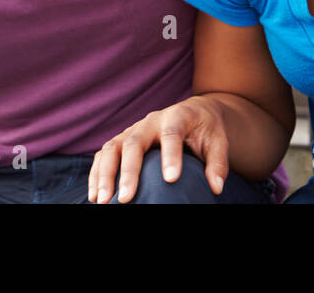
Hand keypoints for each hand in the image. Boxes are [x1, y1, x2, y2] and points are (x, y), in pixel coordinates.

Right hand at [87, 96, 228, 202]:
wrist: (194, 112)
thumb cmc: (206, 129)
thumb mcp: (218, 141)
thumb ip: (217, 162)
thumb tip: (215, 188)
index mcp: (177, 116)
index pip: (172, 134)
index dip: (171, 156)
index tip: (171, 179)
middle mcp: (151, 121)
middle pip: (134, 142)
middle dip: (128, 172)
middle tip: (125, 199)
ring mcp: (133, 129)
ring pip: (112, 148)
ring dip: (104, 175)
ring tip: (103, 201)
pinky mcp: (122, 139)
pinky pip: (103, 155)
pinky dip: (96, 174)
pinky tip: (95, 196)